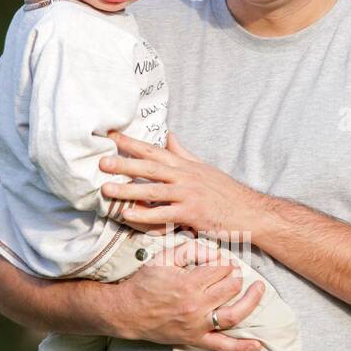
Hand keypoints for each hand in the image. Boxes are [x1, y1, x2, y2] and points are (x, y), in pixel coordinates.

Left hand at [100, 130, 261, 239]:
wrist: (249, 211)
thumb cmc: (226, 192)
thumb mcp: (204, 167)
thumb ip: (183, 153)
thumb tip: (168, 136)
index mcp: (185, 165)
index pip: (154, 151)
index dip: (131, 143)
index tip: (111, 136)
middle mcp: (185, 177)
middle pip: (150, 168)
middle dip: (124, 164)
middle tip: (101, 162)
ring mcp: (188, 195)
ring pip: (153, 191)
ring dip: (128, 190)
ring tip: (106, 189)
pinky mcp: (192, 214)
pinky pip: (164, 215)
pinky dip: (145, 215)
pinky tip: (128, 215)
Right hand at [113, 233, 264, 350]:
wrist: (127, 312)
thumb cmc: (145, 283)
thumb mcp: (163, 258)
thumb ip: (189, 251)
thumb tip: (214, 252)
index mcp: (188, 284)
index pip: (220, 269)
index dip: (224, 262)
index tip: (222, 262)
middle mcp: (196, 306)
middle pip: (230, 288)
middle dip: (236, 276)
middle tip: (235, 272)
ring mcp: (197, 325)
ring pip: (234, 315)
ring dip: (251, 301)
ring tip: (259, 290)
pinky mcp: (195, 338)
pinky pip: (222, 346)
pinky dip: (241, 347)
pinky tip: (258, 345)